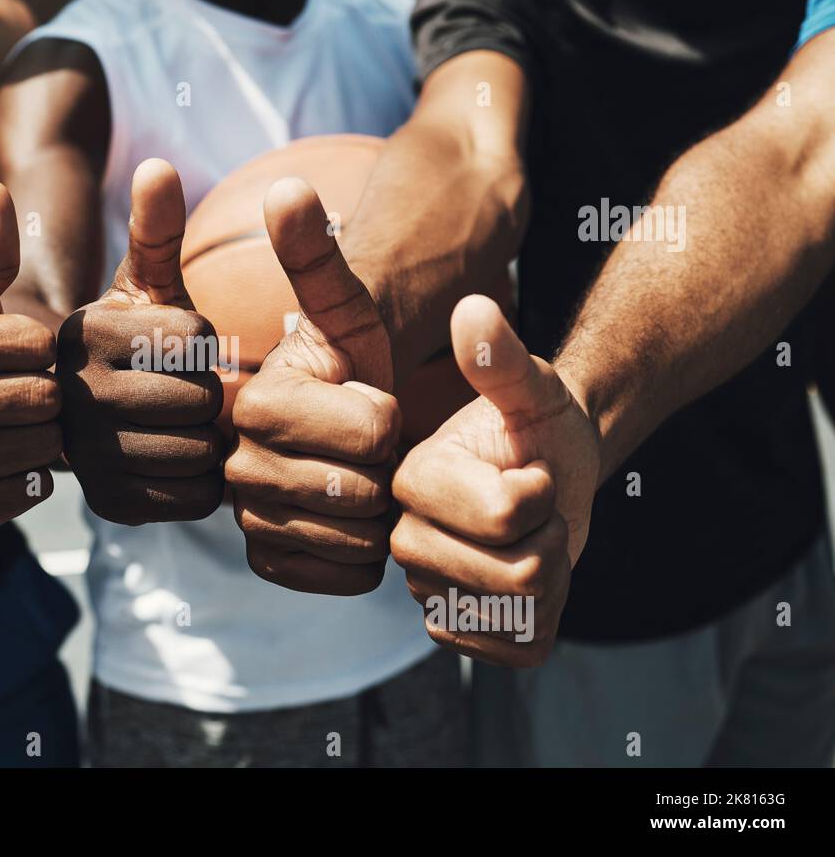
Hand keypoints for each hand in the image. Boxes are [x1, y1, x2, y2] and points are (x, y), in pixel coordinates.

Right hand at [57, 159, 223, 524]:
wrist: (97, 424)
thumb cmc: (133, 345)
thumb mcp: (141, 286)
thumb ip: (154, 230)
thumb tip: (159, 166)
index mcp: (81, 333)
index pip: (196, 338)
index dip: (206, 343)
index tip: (176, 347)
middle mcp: (71, 395)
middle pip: (200, 398)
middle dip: (208, 394)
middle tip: (181, 391)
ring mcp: (84, 457)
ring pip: (199, 451)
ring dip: (205, 440)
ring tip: (175, 425)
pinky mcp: (104, 505)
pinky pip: (191, 497)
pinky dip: (198, 484)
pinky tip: (171, 462)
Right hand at [225, 178, 400, 594]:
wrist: (334, 428)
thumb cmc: (345, 362)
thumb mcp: (342, 308)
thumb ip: (314, 252)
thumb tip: (286, 185)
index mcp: (250, 404)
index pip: (368, 430)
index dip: (387, 414)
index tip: (368, 397)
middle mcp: (229, 466)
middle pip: (361, 491)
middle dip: (385, 467)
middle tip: (369, 445)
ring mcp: (244, 521)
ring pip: (356, 539)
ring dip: (380, 512)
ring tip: (362, 476)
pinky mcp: (265, 565)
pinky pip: (346, 576)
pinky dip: (368, 555)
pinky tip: (357, 521)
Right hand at [391, 295, 598, 665]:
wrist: (545, 469)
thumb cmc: (536, 423)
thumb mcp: (530, 385)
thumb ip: (500, 356)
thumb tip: (474, 307)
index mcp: (411, 478)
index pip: (505, 515)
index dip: (542, 494)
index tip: (527, 469)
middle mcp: (403, 537)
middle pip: (520, 574)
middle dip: (552, 537)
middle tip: (534, 506)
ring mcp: (424, 589)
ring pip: (522, 613)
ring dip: (553, 574)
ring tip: (529, 537)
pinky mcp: (451, 631)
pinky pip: (517, 649)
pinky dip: (544, 617)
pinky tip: (527, 578)